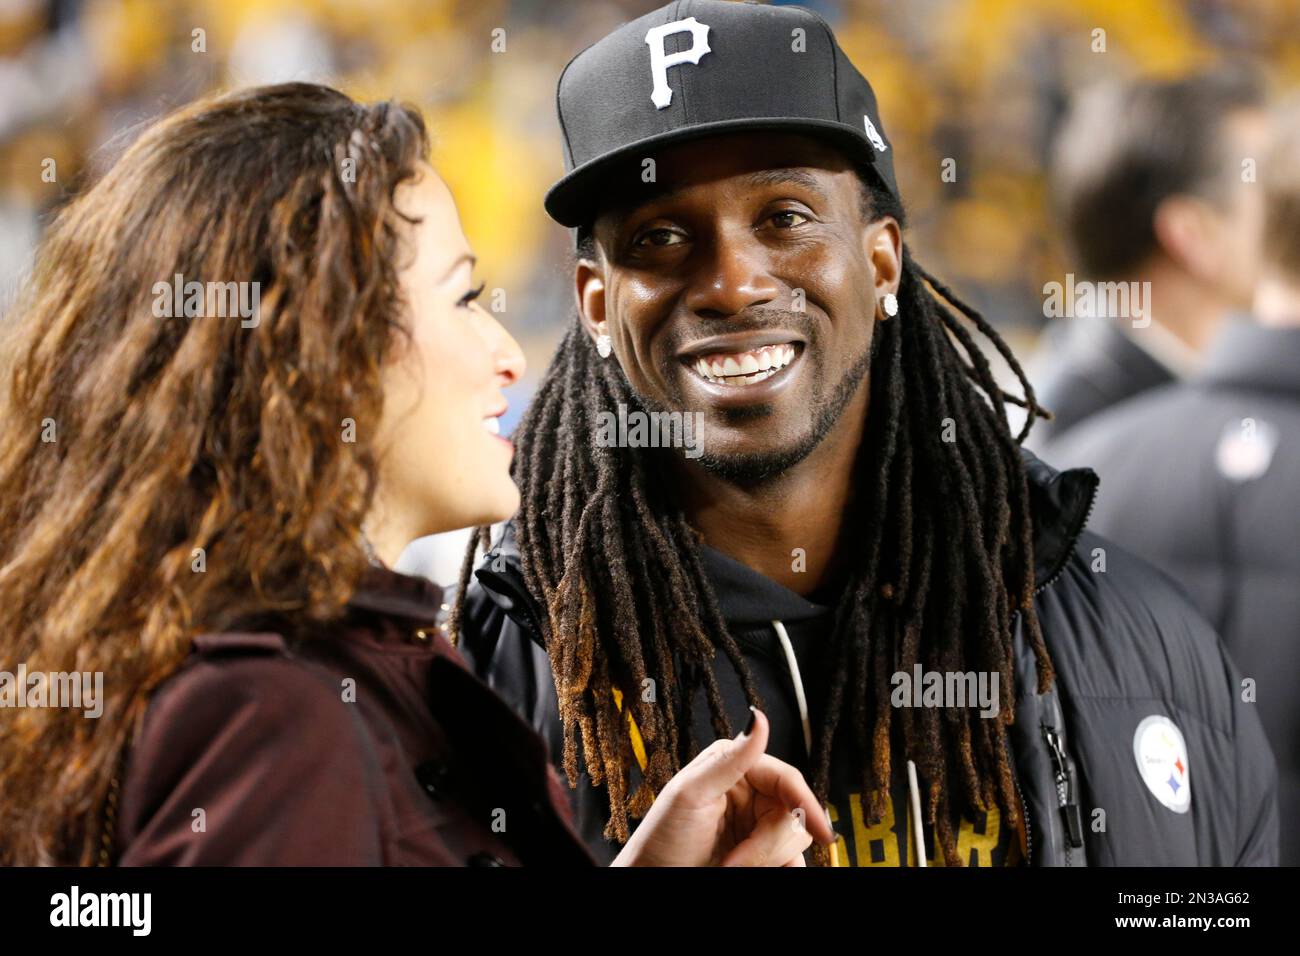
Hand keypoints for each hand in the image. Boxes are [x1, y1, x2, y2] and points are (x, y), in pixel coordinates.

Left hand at [610, 708, 835, 865]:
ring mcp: (756, 826)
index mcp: (736, 767)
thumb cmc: (661, 840)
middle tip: (734, 862)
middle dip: (767, 845)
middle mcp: (751, 793)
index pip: (786, 779)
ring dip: (767, 861)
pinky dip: (780, 868)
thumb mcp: (691, 794)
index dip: (806, 803)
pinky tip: (757, 871)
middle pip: (793, 814)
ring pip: (793, 841)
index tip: (823, 833)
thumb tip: (758, 717)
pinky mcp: (759, 856)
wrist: (652, 881)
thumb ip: (729, 758)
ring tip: (731, 867)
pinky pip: (789, 861)